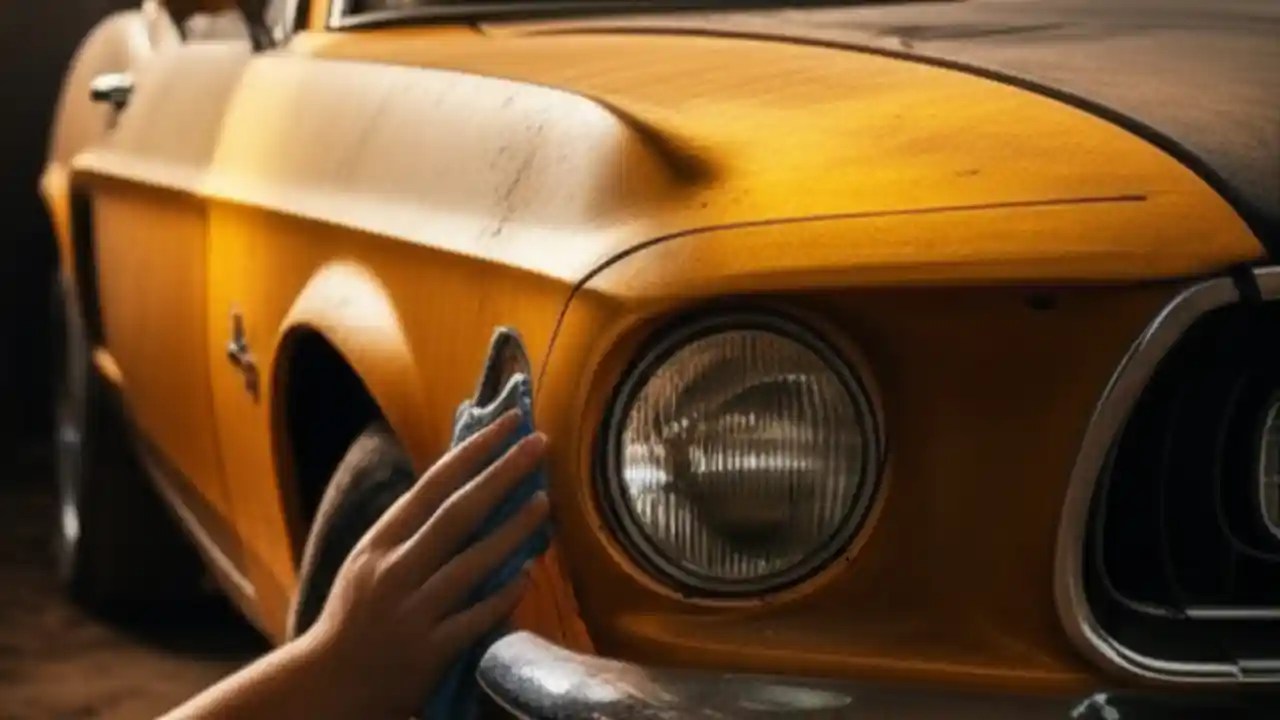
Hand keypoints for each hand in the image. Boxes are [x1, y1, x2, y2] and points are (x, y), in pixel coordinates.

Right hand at [298, 411, 549, 718]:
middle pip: (457, 514)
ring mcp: (413, 612)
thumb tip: (460, 486)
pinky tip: (530, 570)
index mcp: (378, 544)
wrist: (327, 685)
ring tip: (545, 502)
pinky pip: (477, 617)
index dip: (472, 452)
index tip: (507, 424)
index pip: (432, 486)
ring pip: (472, 563)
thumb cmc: (353, 618)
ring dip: (512, 530)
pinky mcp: (430, 652)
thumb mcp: (368, 564)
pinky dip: (505, 592)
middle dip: (501, 474)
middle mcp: (394, 571)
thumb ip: (409, 531)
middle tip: (538, 444)